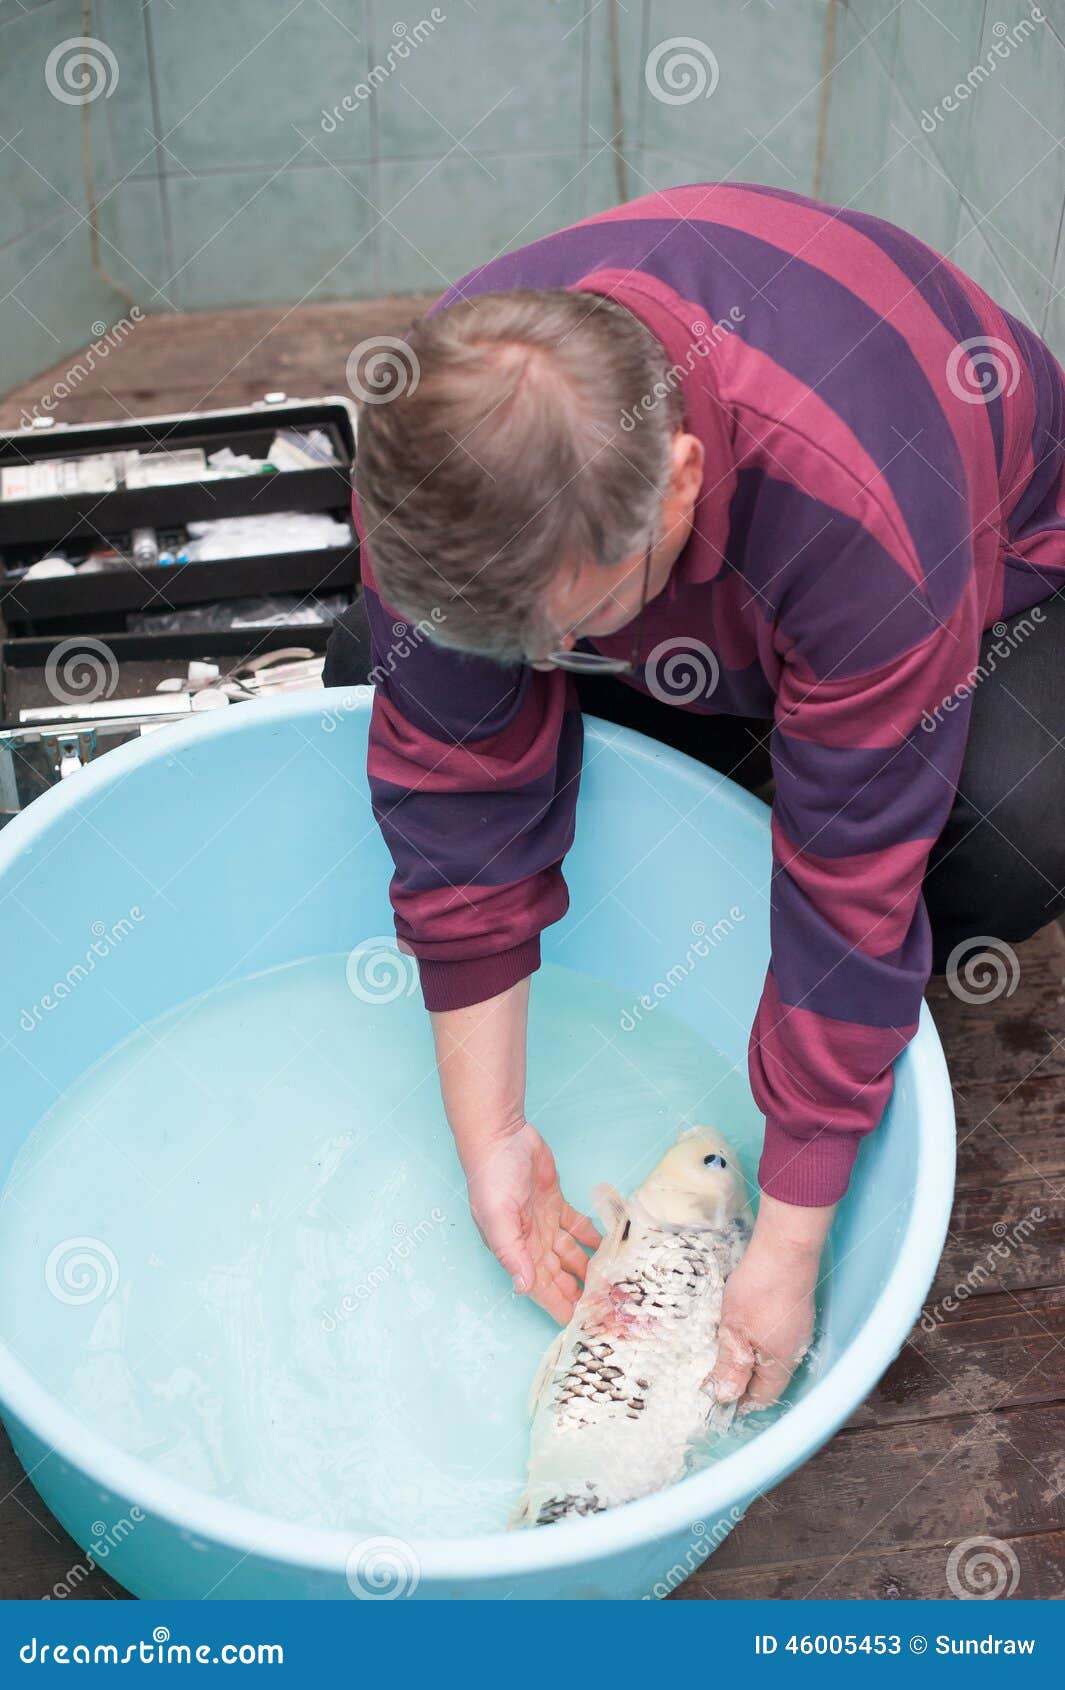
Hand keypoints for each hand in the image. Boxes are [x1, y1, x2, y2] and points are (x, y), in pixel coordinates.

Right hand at [463, 1121, 599, 1323]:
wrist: (501, 1137)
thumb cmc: (492, 1177)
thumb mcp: (497, 1217)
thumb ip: (512, 1253)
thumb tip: (522, 1287)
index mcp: (516, 1249)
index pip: (540, 1287)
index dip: (558, 1304)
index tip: (579, 1322)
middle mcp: (530, 1240)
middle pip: (558, 1275)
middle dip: (577, 1292)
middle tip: (605, 1306)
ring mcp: (544, 1221)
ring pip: (570, 1254)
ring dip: (588, 1267)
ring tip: (612, 1281)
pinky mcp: (555, 1202)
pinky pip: (577, 1226)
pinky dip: (591, 1237)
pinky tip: (608, 1245)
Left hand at [708, 1193, 832, 1412]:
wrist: (785, 1249)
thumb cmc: (759, 1292)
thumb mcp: (736, 1333)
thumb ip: (730, 1366)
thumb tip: (724, 1398)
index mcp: (780, 1365)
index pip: (761, 1398)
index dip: (738, 1402)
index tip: (715, 1398)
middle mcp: (795, 1350)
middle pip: (767, 1378)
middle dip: (742, 1379)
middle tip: (714, 1372)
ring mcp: (797, 1328)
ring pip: (770, 1355)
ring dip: (747, 1356)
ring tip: (722, 1347)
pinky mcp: (793, 1309)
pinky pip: (773, 1335)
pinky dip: (755, 1336)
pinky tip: (741, 1324)